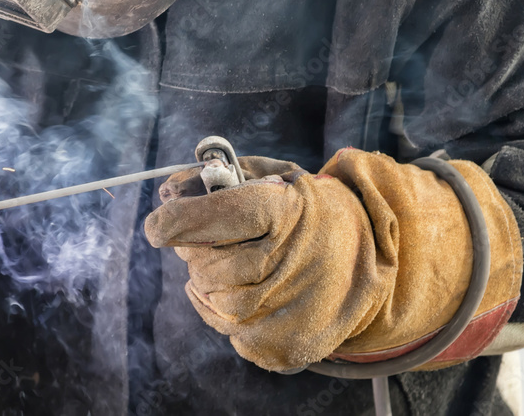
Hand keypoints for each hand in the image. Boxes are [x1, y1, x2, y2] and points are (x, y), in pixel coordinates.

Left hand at [147, 147, 522, 371]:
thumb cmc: (303, 210)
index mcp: (289, 211)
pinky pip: (226, 329)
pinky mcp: (287, 345)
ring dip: (205, 280)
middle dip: (194, 250)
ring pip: (212, 298)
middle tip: (207, 240)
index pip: (224, 214)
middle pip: (208, 263)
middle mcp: (293, 262)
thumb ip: (215, 178)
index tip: (157, 225)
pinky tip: (239, 290)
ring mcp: (293, 310)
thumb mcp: (270, 176)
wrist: (366, 257)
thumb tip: (168, 190)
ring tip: (227, 263)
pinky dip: (217, 309)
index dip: (181, 219)